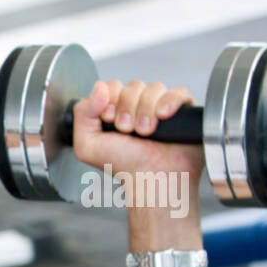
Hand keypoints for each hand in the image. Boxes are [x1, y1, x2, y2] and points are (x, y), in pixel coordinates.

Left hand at [72, 79, 204, 180]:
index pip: (112, 86)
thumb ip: (82, 113)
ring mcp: (161, 108)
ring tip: (145, 132)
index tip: (110, 119)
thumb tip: (99, 86)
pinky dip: (170, 101)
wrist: (152, 180)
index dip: (110, 99)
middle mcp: (138, 107)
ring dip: (146, 110)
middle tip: (127, 130)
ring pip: (155, 88)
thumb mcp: (87, 145)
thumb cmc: (122, 166)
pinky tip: (163, 116)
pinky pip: (179, 92)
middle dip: (128, 108)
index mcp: (116, 111)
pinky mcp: (183, 111)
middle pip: (133, 86)